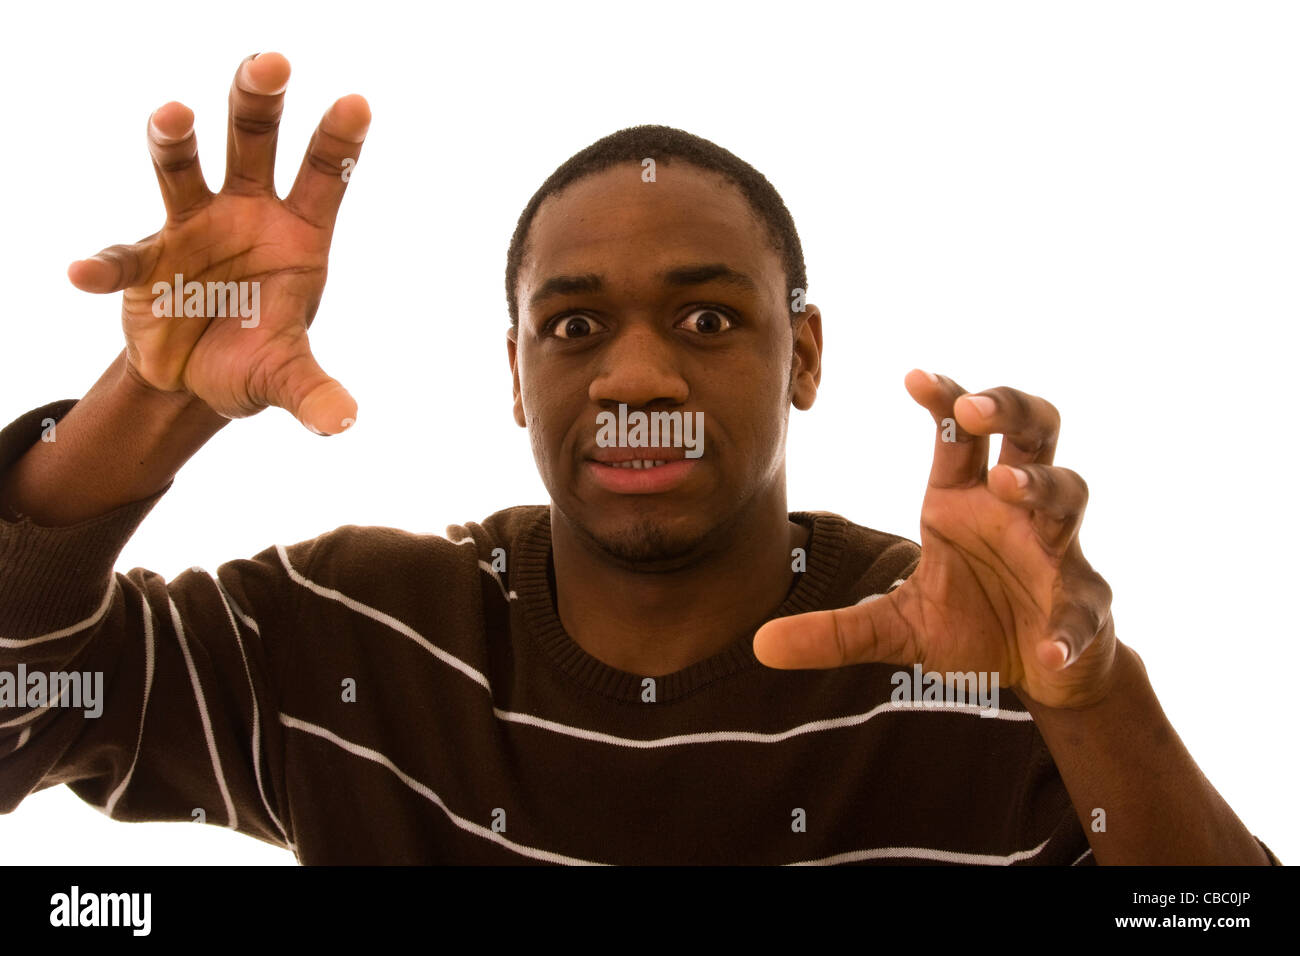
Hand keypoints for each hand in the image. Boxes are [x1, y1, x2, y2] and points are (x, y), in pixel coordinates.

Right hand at [67, 52, 369, 434]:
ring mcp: (192, 228)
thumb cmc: (256, 362)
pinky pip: (122, 257)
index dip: (340, 140)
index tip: (357, 100)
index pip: (325, 177)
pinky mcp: (145, 261)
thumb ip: (314, 394)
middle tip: (272, 60)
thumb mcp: (286, 378)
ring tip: (171, 116)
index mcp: (300, 235)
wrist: (197, 382)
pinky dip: (102, 265)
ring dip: (176, 142)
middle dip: (259, 101)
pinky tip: (83, 275)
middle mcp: (246, 215)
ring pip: (184, 168)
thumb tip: (343, 424)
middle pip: (254, 144)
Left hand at [754, 369, 1118, 708]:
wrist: (1034, 673)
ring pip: (1068, 492)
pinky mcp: (1084, 606)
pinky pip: (1084, 609)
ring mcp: (1058, 553)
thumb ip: (835, 631)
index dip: (945, 399)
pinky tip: (1049, 648)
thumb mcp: (895, 627)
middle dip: (1009, 409)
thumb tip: (760, 647)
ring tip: (1006, 483)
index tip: (913, 377)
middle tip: (974, 408)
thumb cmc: (972, 625)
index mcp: (965, 501)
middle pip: (1033, 431)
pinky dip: (1069, 628)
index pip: (959, 435)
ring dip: (1040, 484)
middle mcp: (1015, 512)